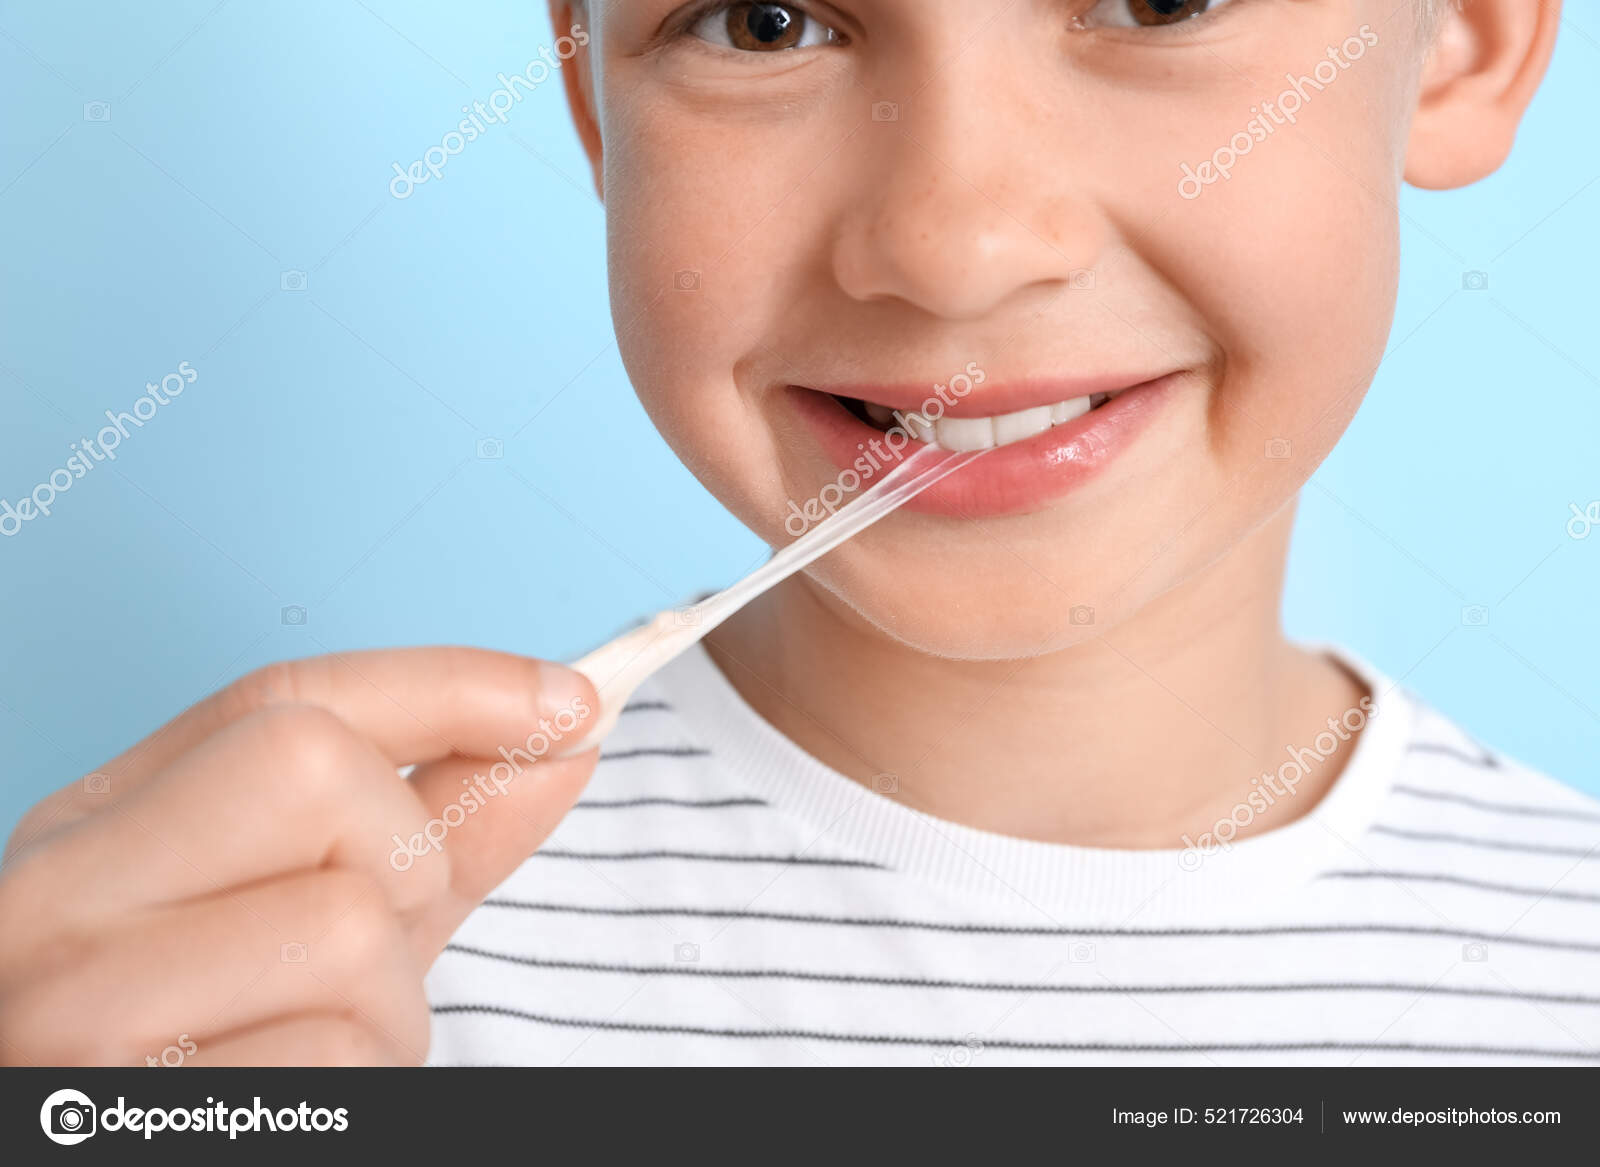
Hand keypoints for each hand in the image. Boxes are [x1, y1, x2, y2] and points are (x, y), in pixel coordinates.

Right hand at [0, 647, 597, 1065]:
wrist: (102, 1155)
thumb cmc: (216, 1051)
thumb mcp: (315, 920)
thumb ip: (434, 827)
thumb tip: (562, 735)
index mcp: (100, 824)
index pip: (289, 697)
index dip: (452, 684)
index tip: (570, 702)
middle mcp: (61, 893)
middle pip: (313, 768)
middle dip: (407, 858)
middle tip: (374, 945)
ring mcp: (72, 1003)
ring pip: (349, 926)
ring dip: (392, 1006)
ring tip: (319, 1051)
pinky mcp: (119, 1107)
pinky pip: (338, 1057)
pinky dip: (361, 1086)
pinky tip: (291, 1104)